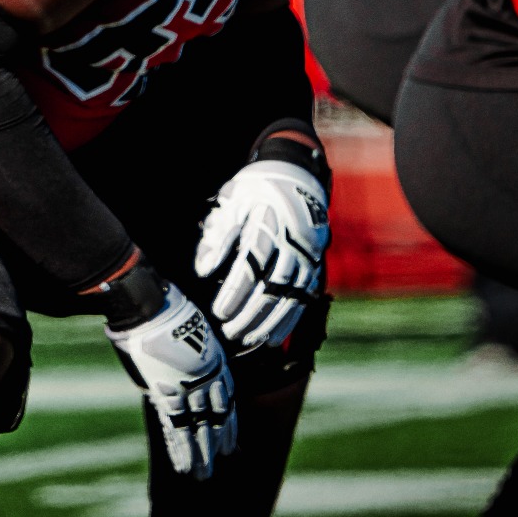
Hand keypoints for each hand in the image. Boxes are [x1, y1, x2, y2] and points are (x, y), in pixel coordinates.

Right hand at [105, 282, 235, 477]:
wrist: (149, 304)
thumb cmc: (167, 307)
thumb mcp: (193, 329)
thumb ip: (194, 353)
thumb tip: (188, 365)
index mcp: (215, 364)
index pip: (227, 404)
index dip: (229, 428)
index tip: (232, 448)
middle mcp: (205, 380)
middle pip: (214, 421)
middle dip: (214, 448)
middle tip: (213, 471)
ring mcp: (186, 387)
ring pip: (197, 429)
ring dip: (198, 455)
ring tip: (199, 476)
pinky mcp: (165, 391)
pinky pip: (175, 426)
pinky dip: (178, 447)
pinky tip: (181, 464)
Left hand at [194, 158, 328, 351]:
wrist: (296, 176)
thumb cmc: (256, 189)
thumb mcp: (232, 202)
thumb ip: (218, 236)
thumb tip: (203, 271)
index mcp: (269, 223)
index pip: (251, 265)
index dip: (235, 292)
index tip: (219, 311)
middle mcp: (291, 242)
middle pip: (271, 286)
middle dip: (249, 314)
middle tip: (229, 331)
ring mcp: (306, 255)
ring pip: (289, 297)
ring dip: (268, 323)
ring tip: (247, 340)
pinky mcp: (314, 265)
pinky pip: (303, 298)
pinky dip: (288, 321)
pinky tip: (273, 338)